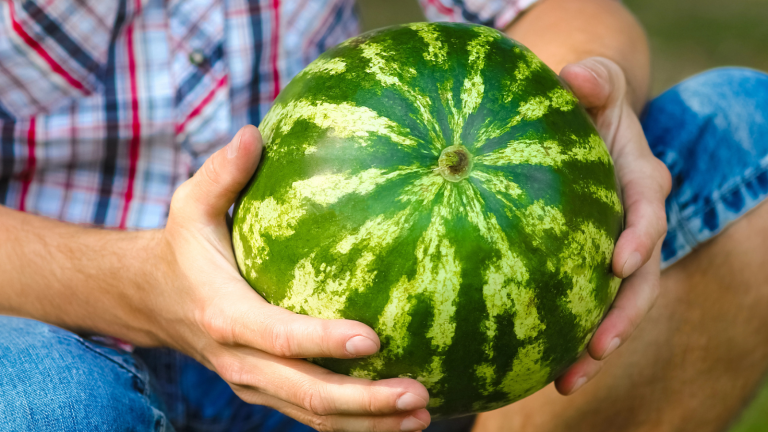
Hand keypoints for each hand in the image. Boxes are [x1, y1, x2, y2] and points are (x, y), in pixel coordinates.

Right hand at [149, 126, 430, 430]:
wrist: (153, 300)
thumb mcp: (190, 207)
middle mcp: (241, 361)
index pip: (281, 335)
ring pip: (313, 415)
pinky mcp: (265, 391)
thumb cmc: (182, 248)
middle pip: (306, 393)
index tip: (374, 338)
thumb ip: (222, 173)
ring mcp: (253, 383)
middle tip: (419, 395)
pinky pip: (310, 415)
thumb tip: (253, 131)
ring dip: (369, 422)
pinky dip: (354, 423)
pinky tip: (398, 419)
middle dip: (365, 401)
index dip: (325, 341)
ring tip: (423, 416)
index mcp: (226, 315)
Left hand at [554, 58, 671, 393]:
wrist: (584, 129)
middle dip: (623, 316)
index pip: (648, 211)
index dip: (639, 237)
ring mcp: (617, 250)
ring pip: (617, 306)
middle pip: (641, 279)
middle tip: (597, 349)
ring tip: (565, 380)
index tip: (619, 264)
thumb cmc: (586, 104)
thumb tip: (574, 77)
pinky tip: (542, 368)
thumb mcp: (593, 85)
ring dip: (596, 345)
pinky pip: (586, 305)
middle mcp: (638, 223)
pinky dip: (570, 337)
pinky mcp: (591, 267)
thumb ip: (592, 80)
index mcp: (642, 181)